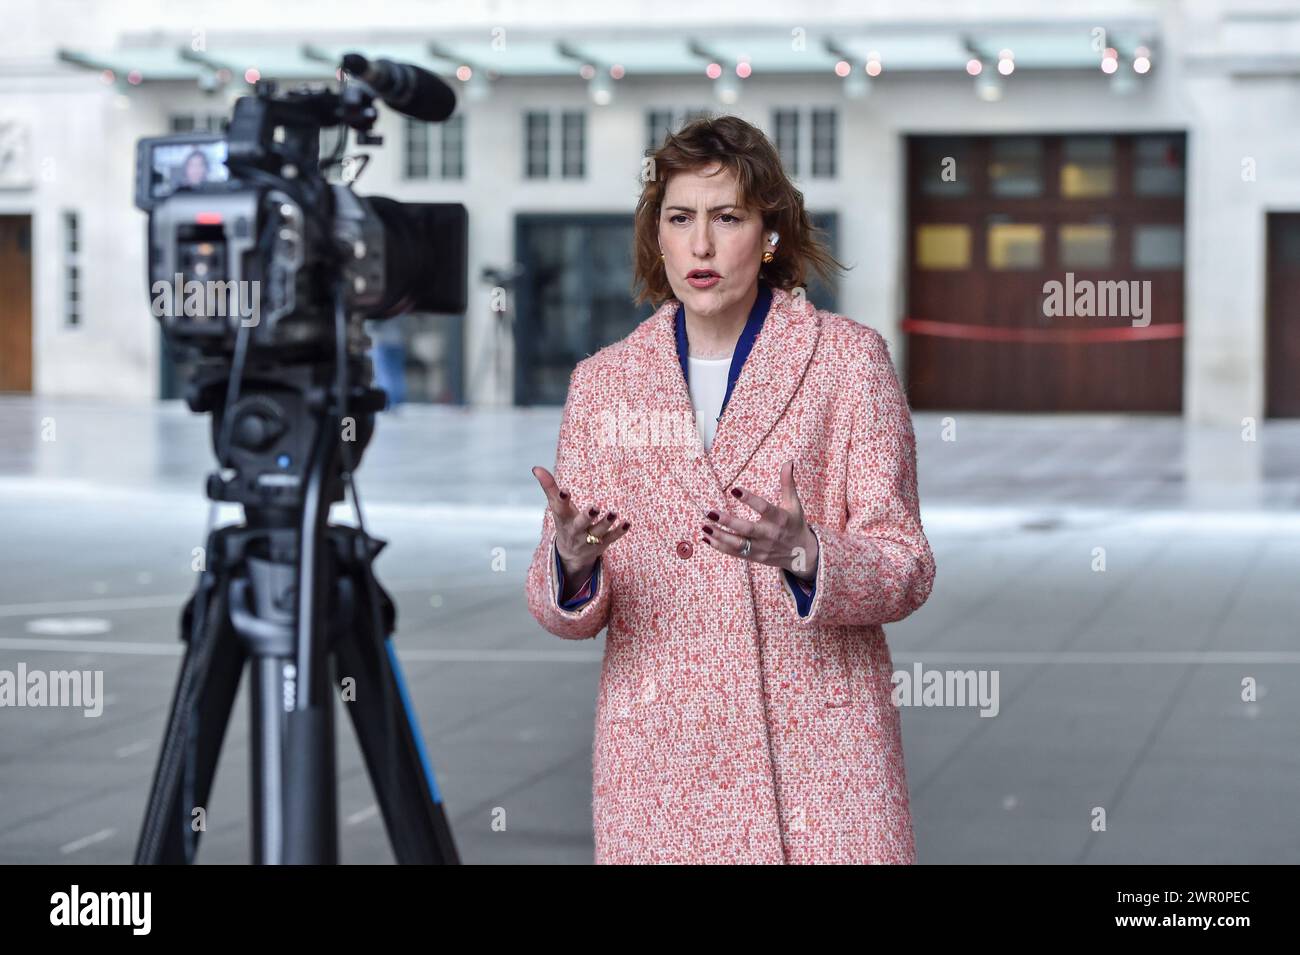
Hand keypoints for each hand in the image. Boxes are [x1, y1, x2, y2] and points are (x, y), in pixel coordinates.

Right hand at [531, 466, 630, 580]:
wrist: (571, 555)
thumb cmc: (565, 522)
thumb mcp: (556, 506)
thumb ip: (549, 487)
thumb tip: (536, 467)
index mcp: (563, 519)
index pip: (560, 509)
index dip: (562, 500)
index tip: (565, 491)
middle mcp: (575, 530)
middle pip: (580, 525)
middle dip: (587, 517)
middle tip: (595, 507)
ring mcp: (589, 539)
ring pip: (598, 532)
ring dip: (606, 523)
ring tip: (613, 513)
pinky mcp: (602, 544)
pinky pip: (612, 538)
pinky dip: (619, 531)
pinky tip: (627, 523)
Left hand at [700, 461, 818, 579]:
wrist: (802, 554)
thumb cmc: (795, 524)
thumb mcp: (794, 504)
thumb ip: (787, 483)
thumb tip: (788, 462)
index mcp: (780, 518)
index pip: (764, 508)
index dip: (749, 499)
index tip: (734, 490)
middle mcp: (770, 534)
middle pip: (746, 529)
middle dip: (728, 522)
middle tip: (710, 512)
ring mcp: (761, 548)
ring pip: (738, 544)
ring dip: (719, 536)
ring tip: (704, 526)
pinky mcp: (754, 557)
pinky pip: (735, 553)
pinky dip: (719, 547)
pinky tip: (706, 537)